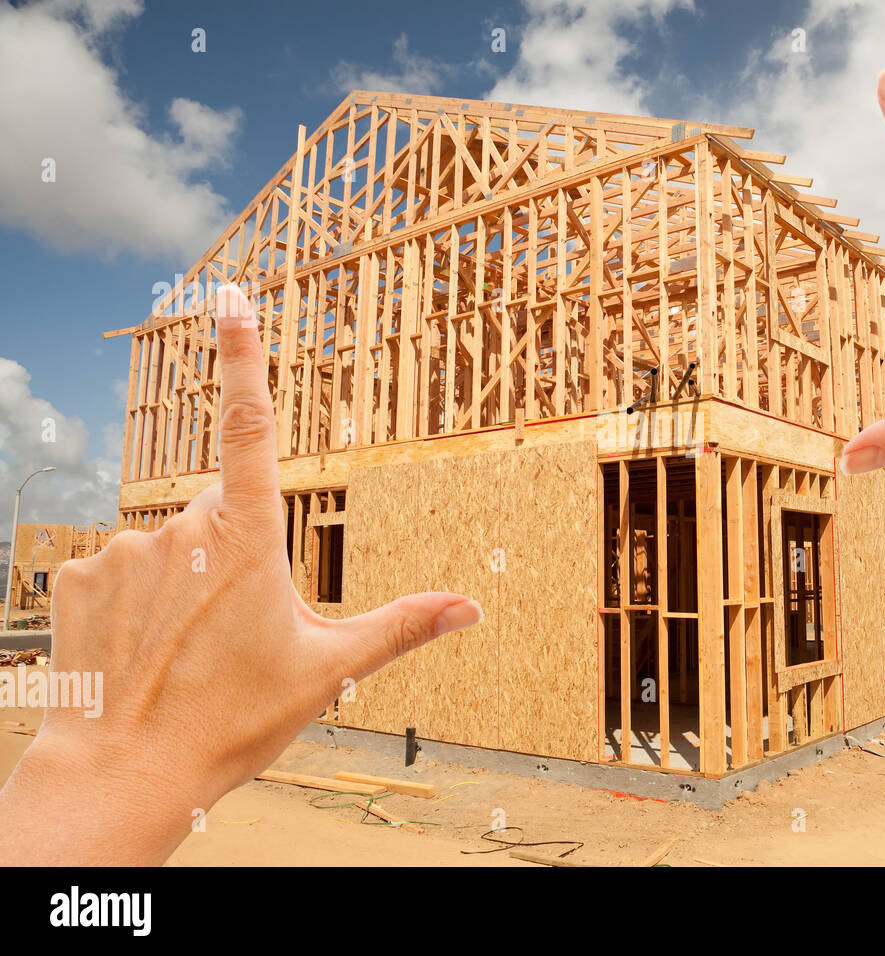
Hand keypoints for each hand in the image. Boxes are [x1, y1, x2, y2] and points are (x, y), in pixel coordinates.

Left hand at [0, 285, 481, 864]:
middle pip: (218, 516)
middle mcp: (180, 531)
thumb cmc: (233, 721)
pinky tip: (137, 650)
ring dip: (181, 583)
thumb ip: (401, 625)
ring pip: (167, 547)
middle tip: (234, 634)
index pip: (252, 429)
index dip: (245, 357)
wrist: (123, 775)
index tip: (232, 297)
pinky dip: (131, 601)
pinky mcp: (74, 579)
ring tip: (183, 653)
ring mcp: (121, 553)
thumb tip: (472, 607)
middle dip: (231, 558)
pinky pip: (115, 571)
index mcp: (247, 540)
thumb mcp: (329, 670)